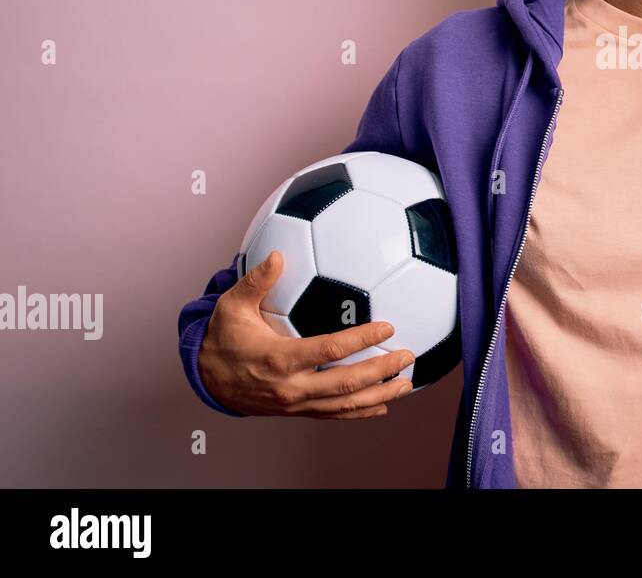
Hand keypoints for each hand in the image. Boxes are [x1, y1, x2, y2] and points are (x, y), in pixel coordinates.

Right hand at [198, 250, 415, 418]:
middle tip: (407, 356)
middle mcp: (291, 387)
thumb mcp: (232, 306)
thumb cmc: (223, 338)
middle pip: (346, 383)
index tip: (388, 327)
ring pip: (344, 405)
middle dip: (381, 371)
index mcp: (280, 359)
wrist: (206, 379)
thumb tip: (277, 255)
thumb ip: (256, 281)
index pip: (330, 349)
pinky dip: (360, 412)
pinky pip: (333, 415)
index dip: (362, 339)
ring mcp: (296, 404)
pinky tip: (382, 405)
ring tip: (406, 384)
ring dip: (379, 395)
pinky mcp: (297, 412)